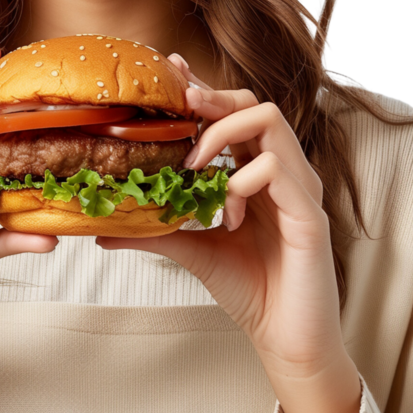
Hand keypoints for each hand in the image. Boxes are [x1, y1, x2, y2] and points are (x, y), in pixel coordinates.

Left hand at [97, 56, 349, 382]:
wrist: (287, 340)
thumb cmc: (250, 288)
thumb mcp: (193, 250)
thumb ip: (155, 231)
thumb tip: (101, 231)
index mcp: (260, 171)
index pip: (234, 113)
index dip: (204, 89)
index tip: (172, 72)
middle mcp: (284, 170)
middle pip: (254, 102)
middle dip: (213, 96)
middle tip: (181, 106)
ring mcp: (300, 188)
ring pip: (268, 120)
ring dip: (223, 133)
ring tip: (195, 165)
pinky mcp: (310, 214)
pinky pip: (277, 169)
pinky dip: (243, 179)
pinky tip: (227, 211)